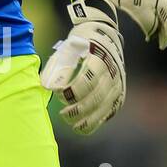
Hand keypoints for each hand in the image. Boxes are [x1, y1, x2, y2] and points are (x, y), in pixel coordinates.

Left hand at [40, 0, 125, 134]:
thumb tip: (49, 87)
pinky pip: (107, 113)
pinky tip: (80, 126)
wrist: (107, 40)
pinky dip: (94, 122)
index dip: (72, 91)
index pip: (88, 79)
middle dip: (78, 109)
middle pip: (96, 97)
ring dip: (86, 119)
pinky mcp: (118, 96)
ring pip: (103, 108)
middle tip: (63, 113)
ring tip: (71, 122)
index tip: (59, 93)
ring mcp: (117, 86)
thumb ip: (59, 68)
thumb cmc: (81, 45)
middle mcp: (112, 73)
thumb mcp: (68, 49)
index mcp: (100, 59)